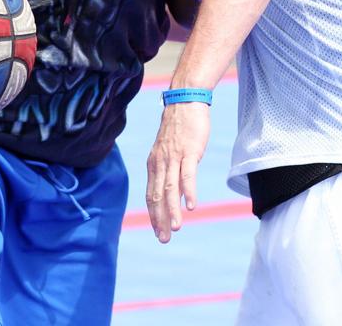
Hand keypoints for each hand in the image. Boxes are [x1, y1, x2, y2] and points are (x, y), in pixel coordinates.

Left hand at [146, 100, 210, 242]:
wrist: (185, 101)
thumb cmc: (180, 127)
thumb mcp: (170, 151)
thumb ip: (171, 172)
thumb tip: (176, 194)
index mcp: (154, 164)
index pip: (150, 195)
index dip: (153, 215)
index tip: (157, 232)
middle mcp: (160, 163)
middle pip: (157, 196)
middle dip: (159, 219)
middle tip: (163, 239)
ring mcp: (174, 157)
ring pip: (170, 188)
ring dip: (172, 210)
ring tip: (175, 229)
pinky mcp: (189, 152)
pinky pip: (187, 175)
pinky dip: (188, 192)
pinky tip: (191, 206)